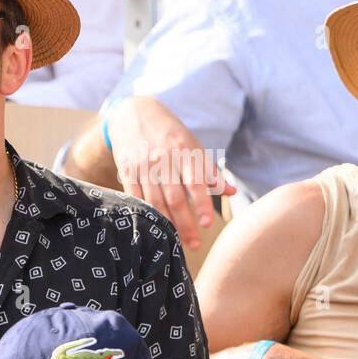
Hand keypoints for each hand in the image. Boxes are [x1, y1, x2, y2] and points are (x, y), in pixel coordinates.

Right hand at [106, 96, 235, 251]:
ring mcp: (143, 166)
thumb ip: (210, 171)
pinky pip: (135, 197)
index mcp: (185, 152)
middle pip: (175, 198)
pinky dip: (144, 213)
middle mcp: (163, 160)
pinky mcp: (126, 171)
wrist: (134, 114)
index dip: (201, 204)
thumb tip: (231, 192)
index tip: (207, 224)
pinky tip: (152, 226)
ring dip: (165, 223)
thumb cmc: (170, 134)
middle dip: (185, 223)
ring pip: (154, 201)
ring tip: (175, 240)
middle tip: (194, 244)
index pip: (196, 183)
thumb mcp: (192, 146)